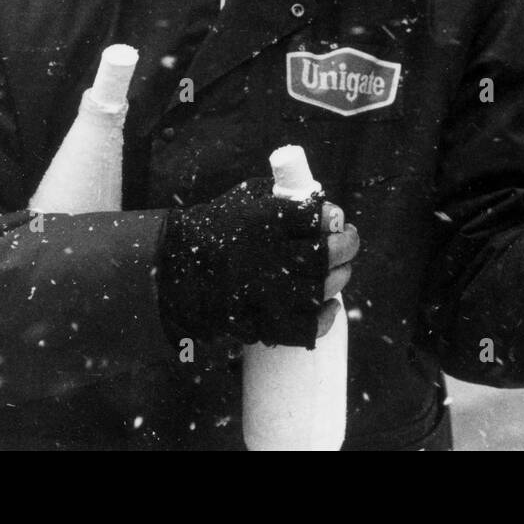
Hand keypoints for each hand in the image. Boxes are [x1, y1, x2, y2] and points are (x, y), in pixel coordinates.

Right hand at [157, 180, 359, 348]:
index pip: (315, 216)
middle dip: (346, 246)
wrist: (175, 267)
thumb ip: (281, 195)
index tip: (335, 218)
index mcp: (265, 220)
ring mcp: (265, 292)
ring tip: (339, 269)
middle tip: (348, 241)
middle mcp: (268, 255)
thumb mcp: (245, 198)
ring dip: (339, 278)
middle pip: (325, 254)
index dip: (332, 217)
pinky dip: (324, 319)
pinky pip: (303, 328)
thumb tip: (321, 203)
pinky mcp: (259, 321)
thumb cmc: (216, 226)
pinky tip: (330, 306)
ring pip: (320, 290)